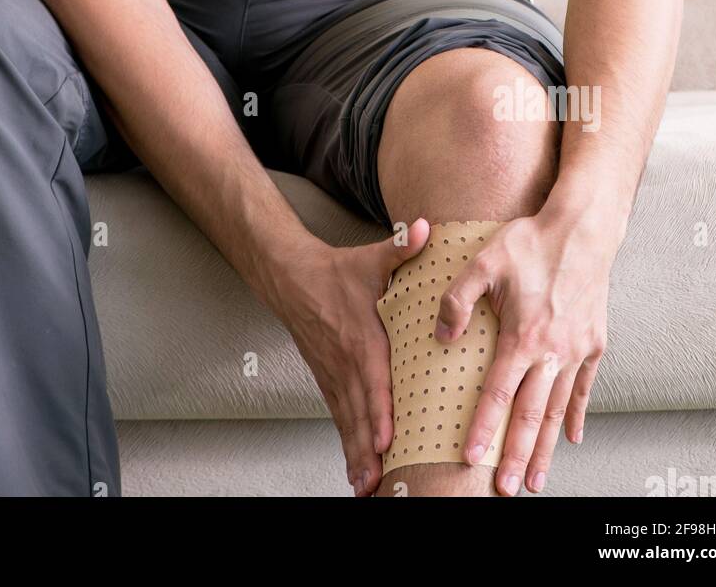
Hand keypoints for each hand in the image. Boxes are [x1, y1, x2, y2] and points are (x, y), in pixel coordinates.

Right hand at [274, 218, 430, 496]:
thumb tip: (425, 228)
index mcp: (361, 337)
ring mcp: (334, 375)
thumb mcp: (371, 258)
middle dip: (367, 449)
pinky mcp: (328, 381)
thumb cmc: (337, 271)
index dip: (377, 409)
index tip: (385, 438)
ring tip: (367, 488)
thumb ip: (400, 248)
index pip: (370, 379)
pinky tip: (356, 475)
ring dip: (356, 456)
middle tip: (378, 482)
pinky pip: (338, 419)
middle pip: (358, 412)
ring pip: (346, 422)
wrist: (290, 277)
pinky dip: (346, 448)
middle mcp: (346, 362)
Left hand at [436, 205, 614, 495]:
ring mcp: (577, 350)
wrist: (584, 228)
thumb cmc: (530, 241)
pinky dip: (576, 415)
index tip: (471, 457)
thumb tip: (442, 337)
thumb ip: (458, 300)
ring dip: (547, 448)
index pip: (499, 393)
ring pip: (558, 410)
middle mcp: (553, 351)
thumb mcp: (484, 262)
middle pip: (532, 415)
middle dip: (518, 456)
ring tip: (537, 480)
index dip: (483, 427)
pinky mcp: (595, 343)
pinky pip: (585, 389)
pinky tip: (571, 438)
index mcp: (523, 336)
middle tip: (506, 489)